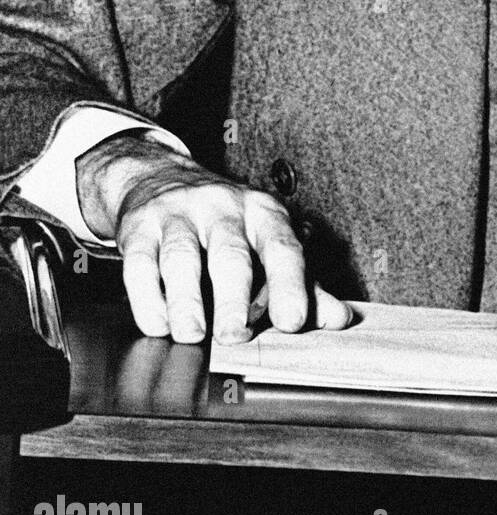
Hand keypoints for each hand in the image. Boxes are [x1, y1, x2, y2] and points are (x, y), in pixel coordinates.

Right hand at [76, 136, 351, 344]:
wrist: (161, 178)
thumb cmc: (228, 222)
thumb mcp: (268, 243)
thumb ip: (304, 283)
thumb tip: (338, 319)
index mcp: (264, 213)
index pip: (282, 248)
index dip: (289, 285)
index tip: (293, 321)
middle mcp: (223, 208)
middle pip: (231, 253)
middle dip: (234, 297)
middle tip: (235, 335)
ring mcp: (179, 215)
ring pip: (182, 257)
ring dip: (186, 300)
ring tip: (192, 334)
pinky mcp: (139, 227)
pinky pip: (139, 264)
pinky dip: (148, 300)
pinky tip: (159, 324)